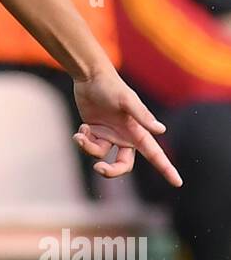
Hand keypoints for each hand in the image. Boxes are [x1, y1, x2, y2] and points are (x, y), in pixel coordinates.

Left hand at [72, 67, 181, 186]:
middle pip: (123, 165)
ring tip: (81, 134)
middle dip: (111, 171)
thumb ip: (143, 116)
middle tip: (99, 168)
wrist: (90, 77)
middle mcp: (124, 137)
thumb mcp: (127, 100)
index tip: (178, 183)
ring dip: (88, 148)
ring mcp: (109, 135)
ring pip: (100, 156)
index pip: (156, 154)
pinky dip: (82, 140)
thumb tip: (161, 130)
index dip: (167, 169)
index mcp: (137, 132)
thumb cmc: (111, 87)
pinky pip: (88, 146)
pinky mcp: (94, 132)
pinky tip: (81, 129)